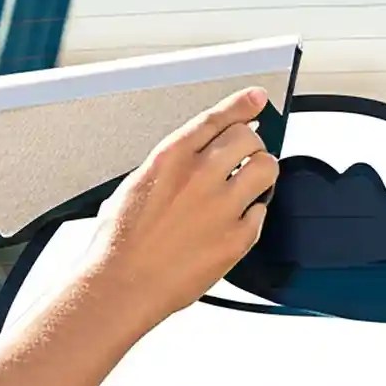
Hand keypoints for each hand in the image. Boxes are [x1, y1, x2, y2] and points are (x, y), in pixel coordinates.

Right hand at [84, 87, 278, 321]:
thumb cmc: (119, 242)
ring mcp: (223, 206)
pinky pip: (262, 212)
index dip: (243, 105)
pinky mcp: (237, 238)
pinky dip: (253, 215)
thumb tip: (201, 155)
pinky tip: (235, 223)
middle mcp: (201, 175)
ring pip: (266, 168)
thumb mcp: (137, 184)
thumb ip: (174, 165)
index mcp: (172, 157)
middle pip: (249, 139)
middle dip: (251, 145)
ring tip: (250, 186)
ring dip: (262, 173)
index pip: (218, 117)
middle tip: (246, 158)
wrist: (121, 285)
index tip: (257, 100)